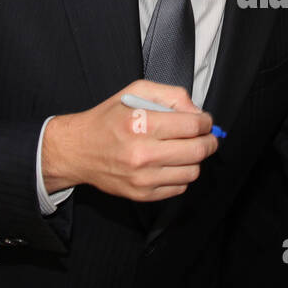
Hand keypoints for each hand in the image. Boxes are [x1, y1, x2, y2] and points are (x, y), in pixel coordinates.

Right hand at [40, 79, 217, 199]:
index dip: (206, 122)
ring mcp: (142, 177)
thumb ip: (171, 95)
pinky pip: (179, 187)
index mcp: (140, 123)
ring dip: (195, 159)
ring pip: (192, 171)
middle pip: (198, 151)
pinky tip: (170, 164)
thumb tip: (197, 112)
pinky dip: (181, 175)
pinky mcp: (142, 194)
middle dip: (209, 141)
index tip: (205, 122)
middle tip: (207, 136)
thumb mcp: (136, 92)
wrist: (79, 150)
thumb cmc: (108, 119)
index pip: (192, 125)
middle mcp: (142, 153)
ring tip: (184, 149)